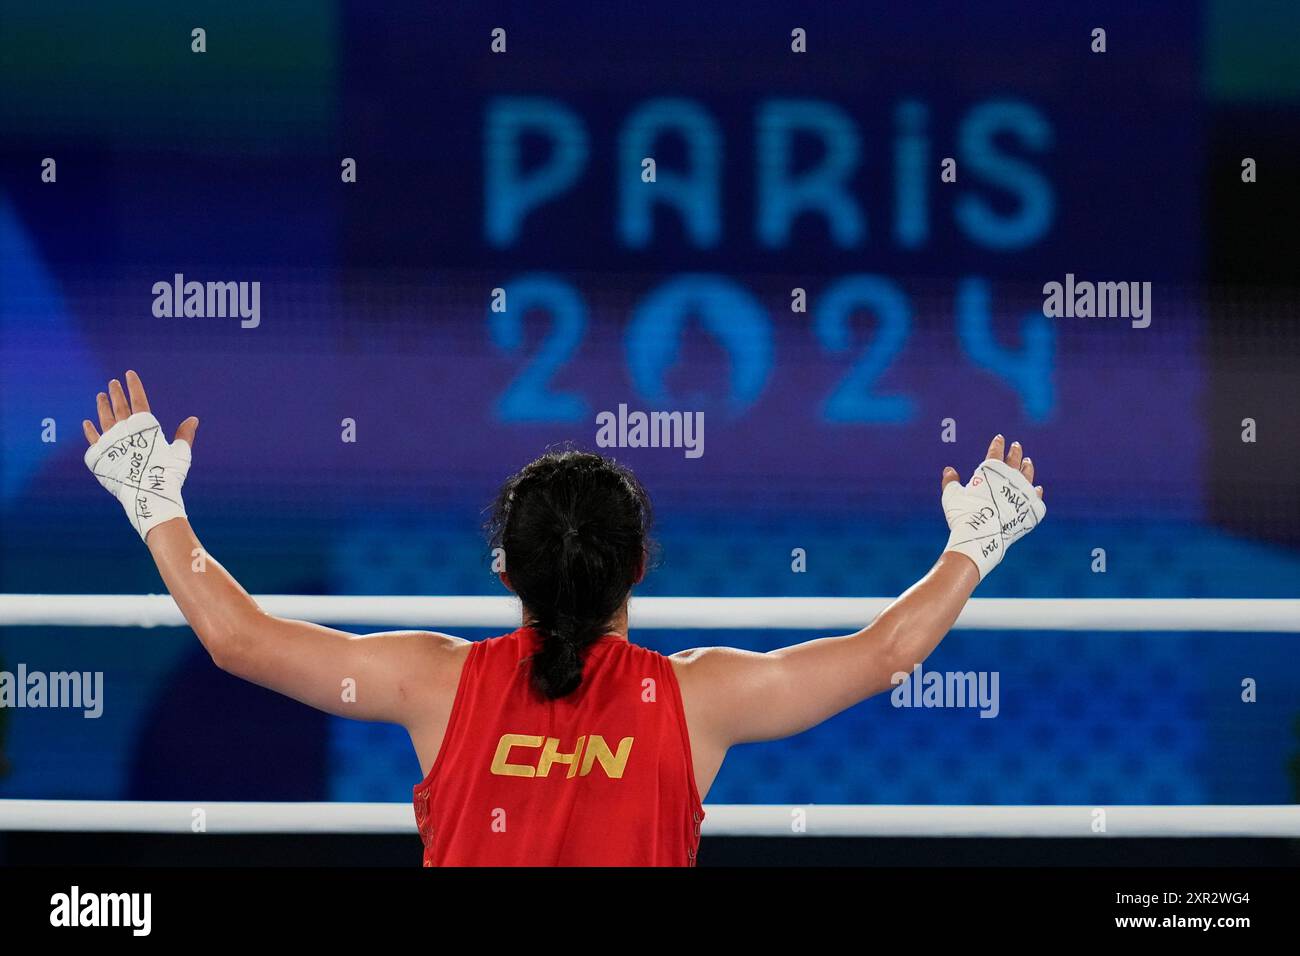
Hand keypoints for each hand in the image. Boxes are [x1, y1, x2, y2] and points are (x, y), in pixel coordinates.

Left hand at [83, 371, 198, 540]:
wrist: (148, 495)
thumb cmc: (168, 475)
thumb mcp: (181, 453)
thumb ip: (184, 435)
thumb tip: (193, 419)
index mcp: (145, 427)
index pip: (138, 400)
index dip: (134, 386)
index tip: (129, 374)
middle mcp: (125, 431)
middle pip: (119, 407)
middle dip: (116, 393)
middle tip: (112, 383)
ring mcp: (111, 443)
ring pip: (104, 419)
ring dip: (102, 406)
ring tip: (100, 397)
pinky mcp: (101, 457)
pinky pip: (92, 440)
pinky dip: (89, 430)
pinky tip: (87, 423)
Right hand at [939, 435, 1045, 579]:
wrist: (980, 536)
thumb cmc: (962, 514)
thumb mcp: (951, 496)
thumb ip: (951, 481)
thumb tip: (949, 470)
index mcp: (990, 472)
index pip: (995, 453)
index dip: (997, 445)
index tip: (999, 438)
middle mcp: (1010, 479)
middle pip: (1014, 461)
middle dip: (1015, 452)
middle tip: (1016, 446)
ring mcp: (1021, 494)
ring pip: (1028, 476)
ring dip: (1027, 468)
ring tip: (1028, 462)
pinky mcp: (1029, 510)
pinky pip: (1035, 498)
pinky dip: (1036, 493)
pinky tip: (1037, 489)